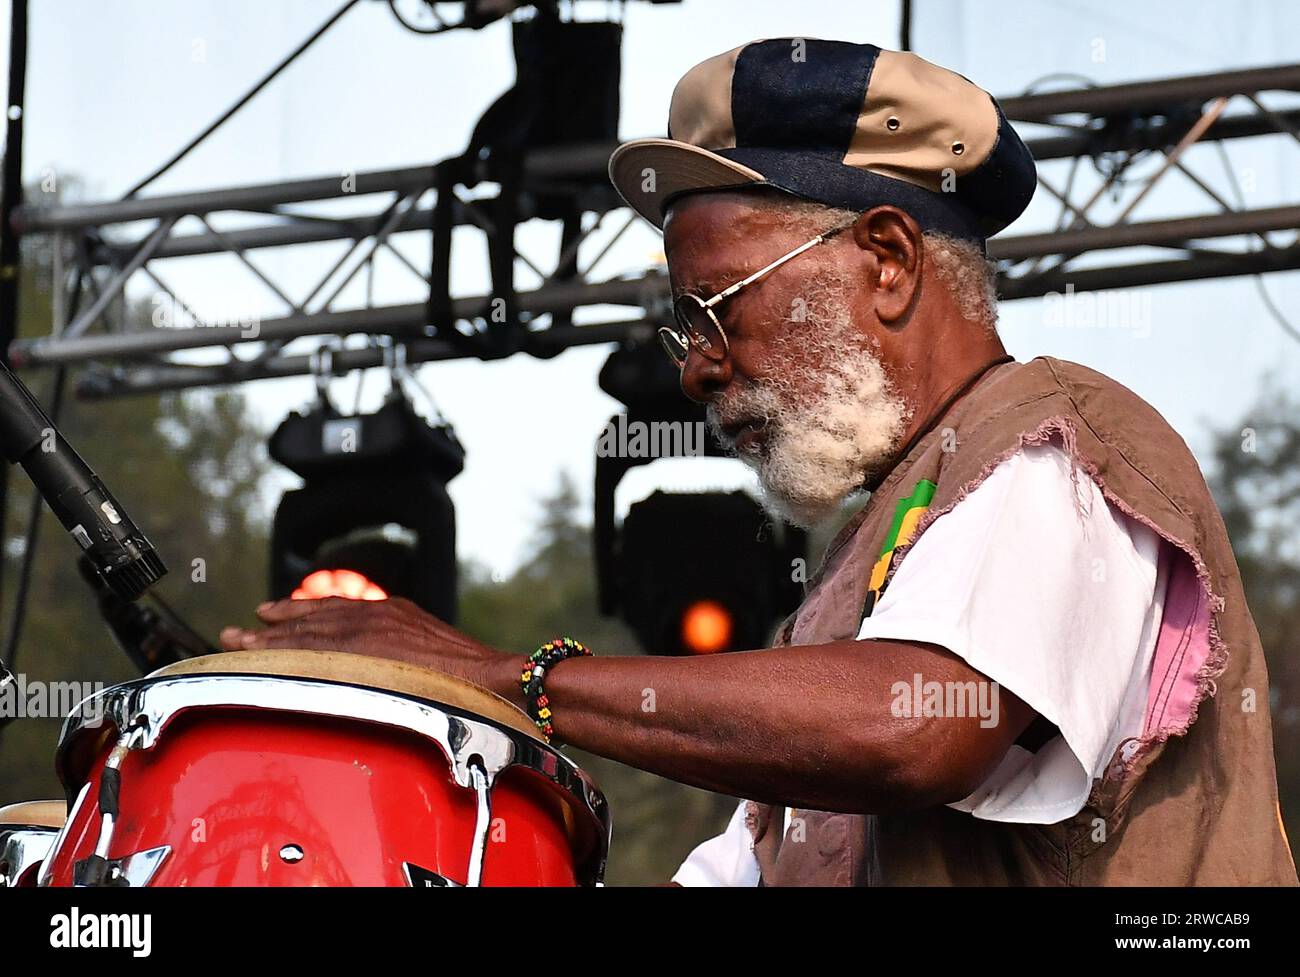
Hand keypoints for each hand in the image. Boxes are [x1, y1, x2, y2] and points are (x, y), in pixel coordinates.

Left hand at [219, 597, 519, 700]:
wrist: (494, 675)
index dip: (299, 613)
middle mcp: (377, 617)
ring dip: (266, 639)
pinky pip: (313, 650)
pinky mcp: (366, 652)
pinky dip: (283, 651)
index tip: (270, 615)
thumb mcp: (433, 647)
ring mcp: (370, 633)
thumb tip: (387, 670)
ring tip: (234, 642)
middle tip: (235, 632)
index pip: (335, 610)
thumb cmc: (471, 675)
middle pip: (312, 619)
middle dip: (271, 625)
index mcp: (392, 614)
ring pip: (305, 633)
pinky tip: (259, 658)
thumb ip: (402, 651)